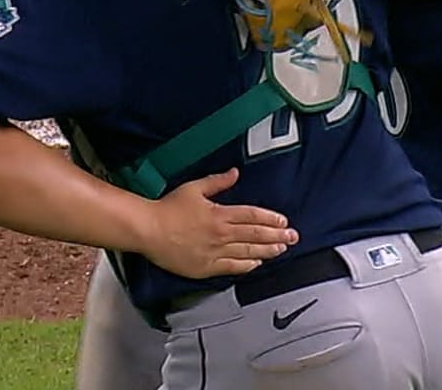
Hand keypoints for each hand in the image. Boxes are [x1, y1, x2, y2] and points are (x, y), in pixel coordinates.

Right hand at [139, 168, 297, 278]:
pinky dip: (248, 265)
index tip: (284, 221)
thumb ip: (217, 182)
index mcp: (220, 214)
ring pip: (248, 253)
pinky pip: (233, 267)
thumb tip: (235, 173)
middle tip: (293, 238)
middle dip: (277, 236)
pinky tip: (257, 263)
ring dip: (267, 251)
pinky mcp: (206, 267)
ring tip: (281, 249)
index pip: (252, 216)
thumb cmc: (168, 208)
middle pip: (256, 235)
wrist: (148, 231)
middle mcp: (221, 235)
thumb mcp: (193, 188)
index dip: (271, 219)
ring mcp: (215, 253)